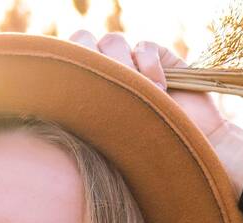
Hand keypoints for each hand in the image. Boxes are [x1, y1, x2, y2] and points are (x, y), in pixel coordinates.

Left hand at [69, 31, 242, 201]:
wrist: (195, 156)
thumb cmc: (145, 160)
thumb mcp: (103, 139)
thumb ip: (79, 113)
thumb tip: (48, 96)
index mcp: (86, 96)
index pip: (63, 66)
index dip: (68, 68)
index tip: (79, 93)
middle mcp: (107, 77)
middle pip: (81, 41)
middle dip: (91, 59)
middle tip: (107, 87)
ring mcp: (134, 65)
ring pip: (111, 41)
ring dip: (123, 67)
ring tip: (143, 99)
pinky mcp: (160, 57)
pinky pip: (144, 45)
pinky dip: (149, 63)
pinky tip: (161, 89)